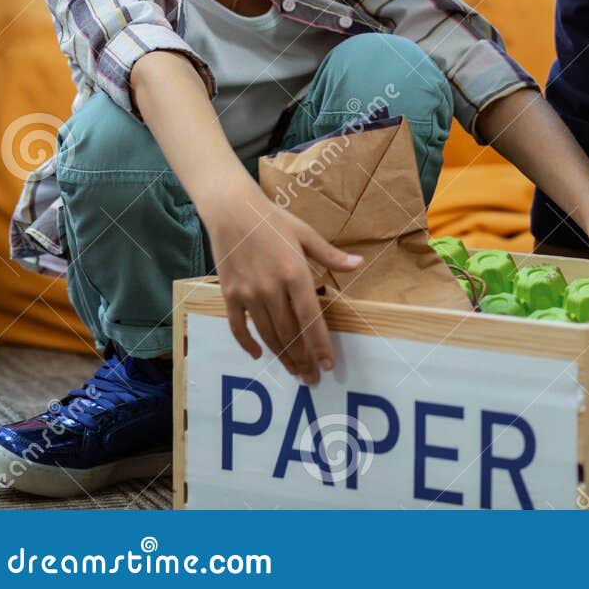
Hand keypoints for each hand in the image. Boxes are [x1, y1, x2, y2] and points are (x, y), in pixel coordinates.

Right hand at [200, 181, 361, 384]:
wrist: (232, 211)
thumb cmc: (274, 220)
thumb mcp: (306, 234)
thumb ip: (331, 256)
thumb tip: (358, 264)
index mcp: (295, 274)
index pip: (311, 318)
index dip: (320, 344)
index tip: (328, 365)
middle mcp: (271, 288)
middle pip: (289, 333)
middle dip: (302, 358)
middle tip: (311, 378)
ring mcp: (248, 293)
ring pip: (267, 333)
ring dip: (281, 355)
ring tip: (293, 371)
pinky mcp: (229, 294)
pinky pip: (238, 326)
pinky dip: (247, 343)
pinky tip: (257, 354)